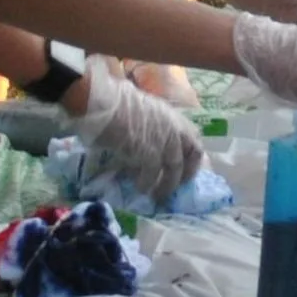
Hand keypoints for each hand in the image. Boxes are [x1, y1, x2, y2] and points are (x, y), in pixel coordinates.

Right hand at [69, 61, 203, 200]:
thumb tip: (147, 137)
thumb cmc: (114, 100)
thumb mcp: (141, 108)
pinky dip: (146, 184)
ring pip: (173, 170)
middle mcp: (174, 128)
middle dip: (185, 173)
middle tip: (175, 186)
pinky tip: (140, 188)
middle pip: (192, 154)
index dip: (192, 155)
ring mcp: (164, 141)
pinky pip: (152, 175)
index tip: (186, 167)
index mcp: (172, 115)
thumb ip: (151, 122)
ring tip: (156, 195)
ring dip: (166, 185)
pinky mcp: (149, 154)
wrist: (102, 103)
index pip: (194, 137)